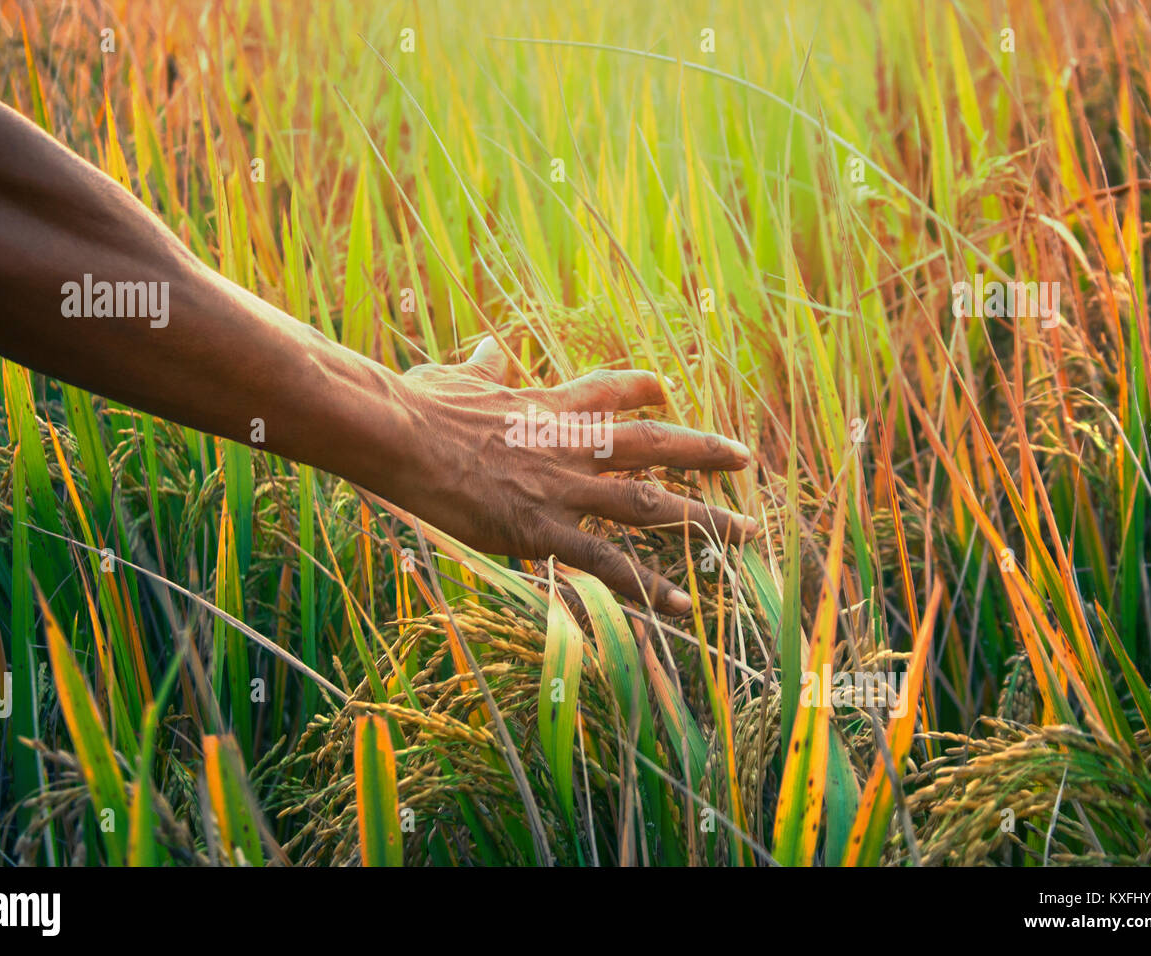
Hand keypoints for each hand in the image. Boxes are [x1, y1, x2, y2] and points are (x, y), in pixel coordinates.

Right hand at [383, 338, 757, 614]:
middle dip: (704, 451)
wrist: (403, 435)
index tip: (667, 388)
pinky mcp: (545, 530)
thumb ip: (486, 366)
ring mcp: (565, 489)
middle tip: (745, 458)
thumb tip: (492, 346)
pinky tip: (684, 606)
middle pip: (656, 443)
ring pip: (651, 504)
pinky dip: (649, 585)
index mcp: (550, 405)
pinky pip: (609, 562)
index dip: (645, 388)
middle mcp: (572, 445)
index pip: (612, 390)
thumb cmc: (421, 404)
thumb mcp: (458, 375)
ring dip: (705, 519)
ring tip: (748, 532)